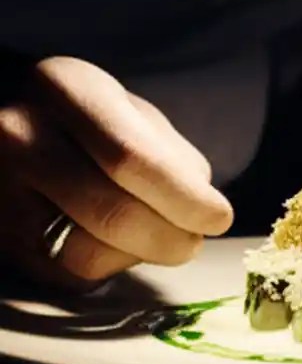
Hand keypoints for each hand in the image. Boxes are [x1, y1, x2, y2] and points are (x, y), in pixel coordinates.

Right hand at [0, 57, 233, 286]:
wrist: (7, 132)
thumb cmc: (85, 119)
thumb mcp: (128, 110)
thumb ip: (171, 154)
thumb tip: (201, 208)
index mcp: (62, 89)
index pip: (131, 158)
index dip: (183, 198)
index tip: (218, 218)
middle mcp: (17, 136)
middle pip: (112, 213)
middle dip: (171, 238)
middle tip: (194, 240)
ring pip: (88, 253)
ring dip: (141, 257)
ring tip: (160, 238)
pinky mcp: (0, 237)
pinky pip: (67, 274)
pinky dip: (109, 267)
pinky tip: (116, 243)